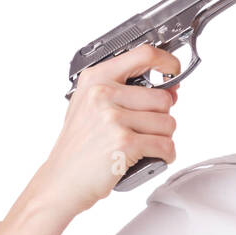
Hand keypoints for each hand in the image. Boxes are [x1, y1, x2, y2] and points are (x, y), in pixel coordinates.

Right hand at [26, 43, 183, 217]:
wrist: (61, 180)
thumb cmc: (79, 147)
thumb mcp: (93, 108)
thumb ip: (128, 93)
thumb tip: (172, 89)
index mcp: (96, 79)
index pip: (143, 55)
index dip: (166, 61)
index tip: (173, 70)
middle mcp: (103, 93)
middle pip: (164, 98)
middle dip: (162, 118)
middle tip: (144, 130)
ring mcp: (113, 117)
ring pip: (168, 123)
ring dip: (163, 138)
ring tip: (142, 145)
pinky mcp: (124, 142)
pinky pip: (166, 145)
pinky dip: (165, 155)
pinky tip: (152, 156)